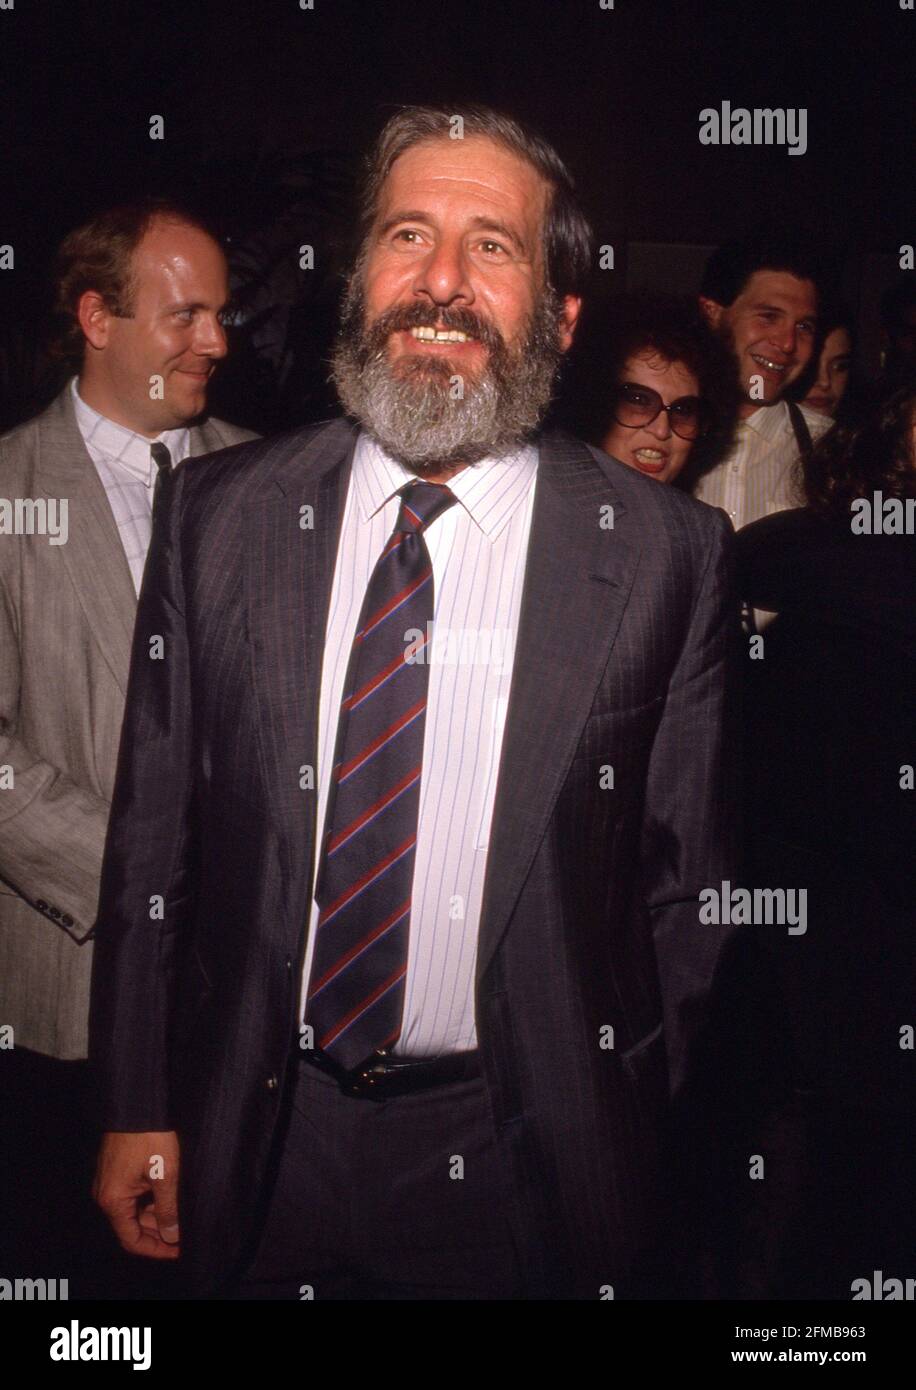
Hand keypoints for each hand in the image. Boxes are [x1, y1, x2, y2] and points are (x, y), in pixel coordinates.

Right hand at [93, 1131, 180, 1259]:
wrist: (138, 1103)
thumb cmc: (151, 1138)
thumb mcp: (165, 1175)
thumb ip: (168, 1208)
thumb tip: (171, 1235)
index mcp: (113, 1200)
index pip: (131, 1239)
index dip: (155, 1249)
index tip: (177, 1250)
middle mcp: (105, 1194)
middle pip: (131, 1225)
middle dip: (158, 1231)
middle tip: (184, 1232)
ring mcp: (108, 1181)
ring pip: (133, 1209)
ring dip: (155, 1214)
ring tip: (181, 1213)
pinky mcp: (114, 1169)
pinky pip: (131, 1194)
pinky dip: (149, 1199)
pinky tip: (169, 1195)